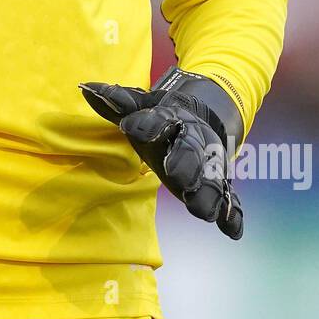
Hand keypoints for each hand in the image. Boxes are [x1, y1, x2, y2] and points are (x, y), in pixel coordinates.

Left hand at [79, 70, 243, 239]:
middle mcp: (193, 142)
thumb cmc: (161, 119)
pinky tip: (233, 231)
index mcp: (172, 120)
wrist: (205, 117)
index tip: (130, 127)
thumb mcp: (142, 108)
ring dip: (209, 194)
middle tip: (177, 176)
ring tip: (203, 211)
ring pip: (212, 178)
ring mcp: (208, 164)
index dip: (147, 124)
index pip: (160, 120)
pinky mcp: (218, 184)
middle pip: (191, 151)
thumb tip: (85, 87)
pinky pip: (229, 199)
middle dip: (186, 162)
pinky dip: (232, 215)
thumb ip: (116, 102)